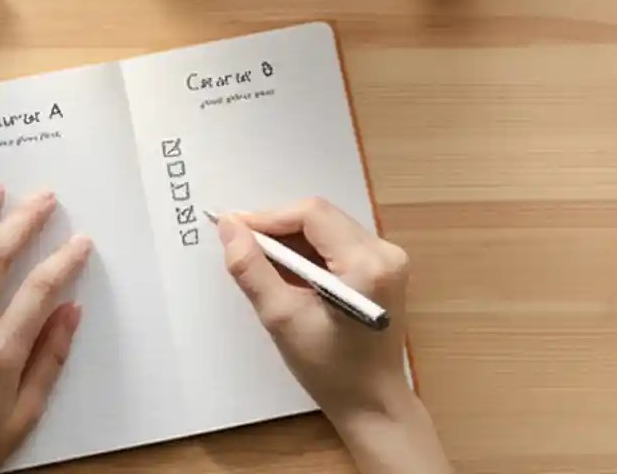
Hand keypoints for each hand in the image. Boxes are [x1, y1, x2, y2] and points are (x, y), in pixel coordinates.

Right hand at [216, 198, 409, 418]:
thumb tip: (228, 227)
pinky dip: (306, 251)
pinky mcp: (383, 267)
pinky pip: (336, 242)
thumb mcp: (282, 318)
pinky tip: (286, 270)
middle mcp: (385, 252)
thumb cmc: (330, 369)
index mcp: (367, 264)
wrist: (371, 402)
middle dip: (277, 227)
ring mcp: (388, 258)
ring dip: (290, 239)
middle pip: (320, 217)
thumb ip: (252, 269)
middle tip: (240, 243)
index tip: (232, 228)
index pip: (311, 214)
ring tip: (259, 259)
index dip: (267, 217)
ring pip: (326, 227)